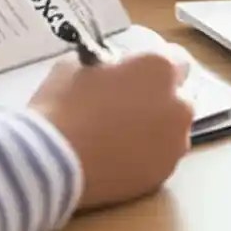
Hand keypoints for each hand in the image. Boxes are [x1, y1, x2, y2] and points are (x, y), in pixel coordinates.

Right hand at [29, 33, 194, 210]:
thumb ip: (110, 64)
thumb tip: (115, 71)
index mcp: (158, 68)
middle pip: (180, 94)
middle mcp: (178, 103)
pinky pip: (163, 155)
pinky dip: (149, 154)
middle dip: (161, 96)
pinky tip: (122, 155)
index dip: (154, 66)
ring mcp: (175, 141)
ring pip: (174, 127)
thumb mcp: (79, 65)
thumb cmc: (61, 105)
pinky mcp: (165, 172)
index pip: (175, 58)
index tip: (138, 74)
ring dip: (158, 126)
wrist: (50, 162)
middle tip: (130, 105)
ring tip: (123, 135)